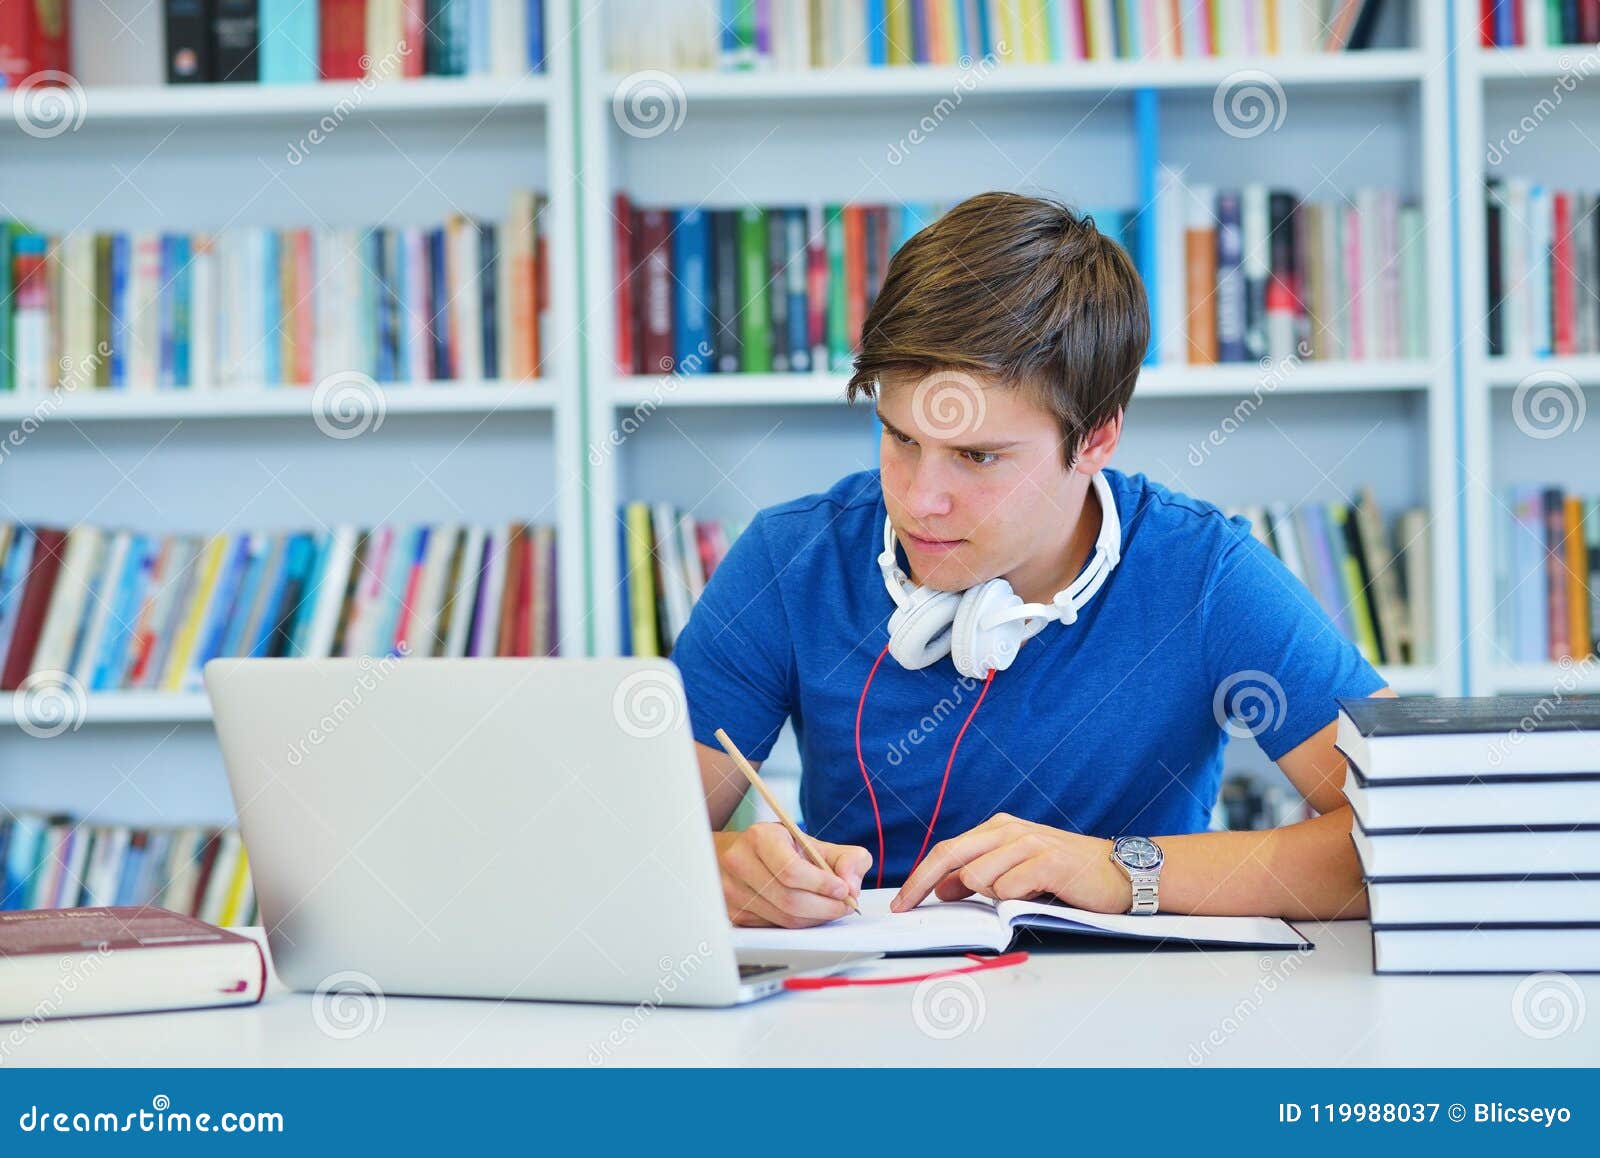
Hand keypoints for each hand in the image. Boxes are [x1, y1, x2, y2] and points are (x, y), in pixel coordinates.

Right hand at [716, 823, 872, 928]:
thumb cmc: (780, 848)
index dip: (822, 885)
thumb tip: (852, 885)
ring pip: (784, 919)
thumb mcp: (813, 842)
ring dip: (815, 918)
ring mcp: (732, 891)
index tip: (843, 889)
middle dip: (825, 907)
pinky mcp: (735, 914)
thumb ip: (846, 857)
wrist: (739, 854)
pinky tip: (808, 912)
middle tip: (845, 905)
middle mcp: (739, 863)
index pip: (791, 870)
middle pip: (790, 900)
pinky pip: (776, 928)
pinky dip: (799, 924)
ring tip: (830, 907)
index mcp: (760, 837)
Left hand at [889, 813, 1126, 913]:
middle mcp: (1009, 830)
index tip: (900, 903)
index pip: (946, 851)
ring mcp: (1029, 842)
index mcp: (998, 829)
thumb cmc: (1066, 875)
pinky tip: (1040, 893)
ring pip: (980, 877)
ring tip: (1024, 894)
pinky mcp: (1048, 861)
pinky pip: (1010, 888)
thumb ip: (981, 875)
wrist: (1120, 872)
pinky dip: (1017, 900)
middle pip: (950, 856)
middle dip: (922, 885)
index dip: (918, 878)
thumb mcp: (1016, 871)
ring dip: (994, 896)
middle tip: (906, 910)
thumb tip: (942, 888)